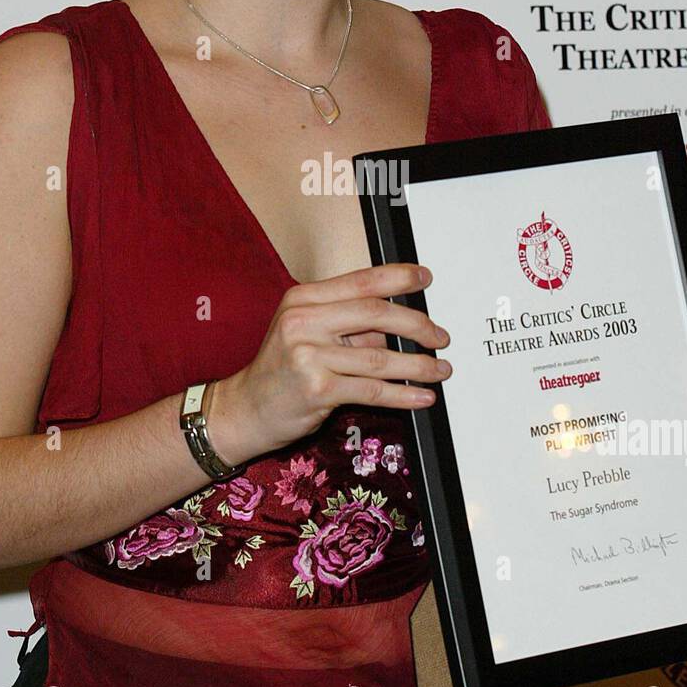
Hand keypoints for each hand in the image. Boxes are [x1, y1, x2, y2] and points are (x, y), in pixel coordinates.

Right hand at [206, 263, 451, 465]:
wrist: (245, 409)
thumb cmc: (282, 369)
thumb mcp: (308, 333)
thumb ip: (350, 324)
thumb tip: (403, 321)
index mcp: (303, 298)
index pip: (360, 281)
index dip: (398, 277)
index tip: (425, 278)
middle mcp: (303, 321)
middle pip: (374, 313)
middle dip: (417, 324)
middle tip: (441, 336)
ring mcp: (308, 355)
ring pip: (378, 356)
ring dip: (418, 365)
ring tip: (440, 369)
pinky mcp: (317, 389)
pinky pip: (372, 390)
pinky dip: (403, 394)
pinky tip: (422, 396)